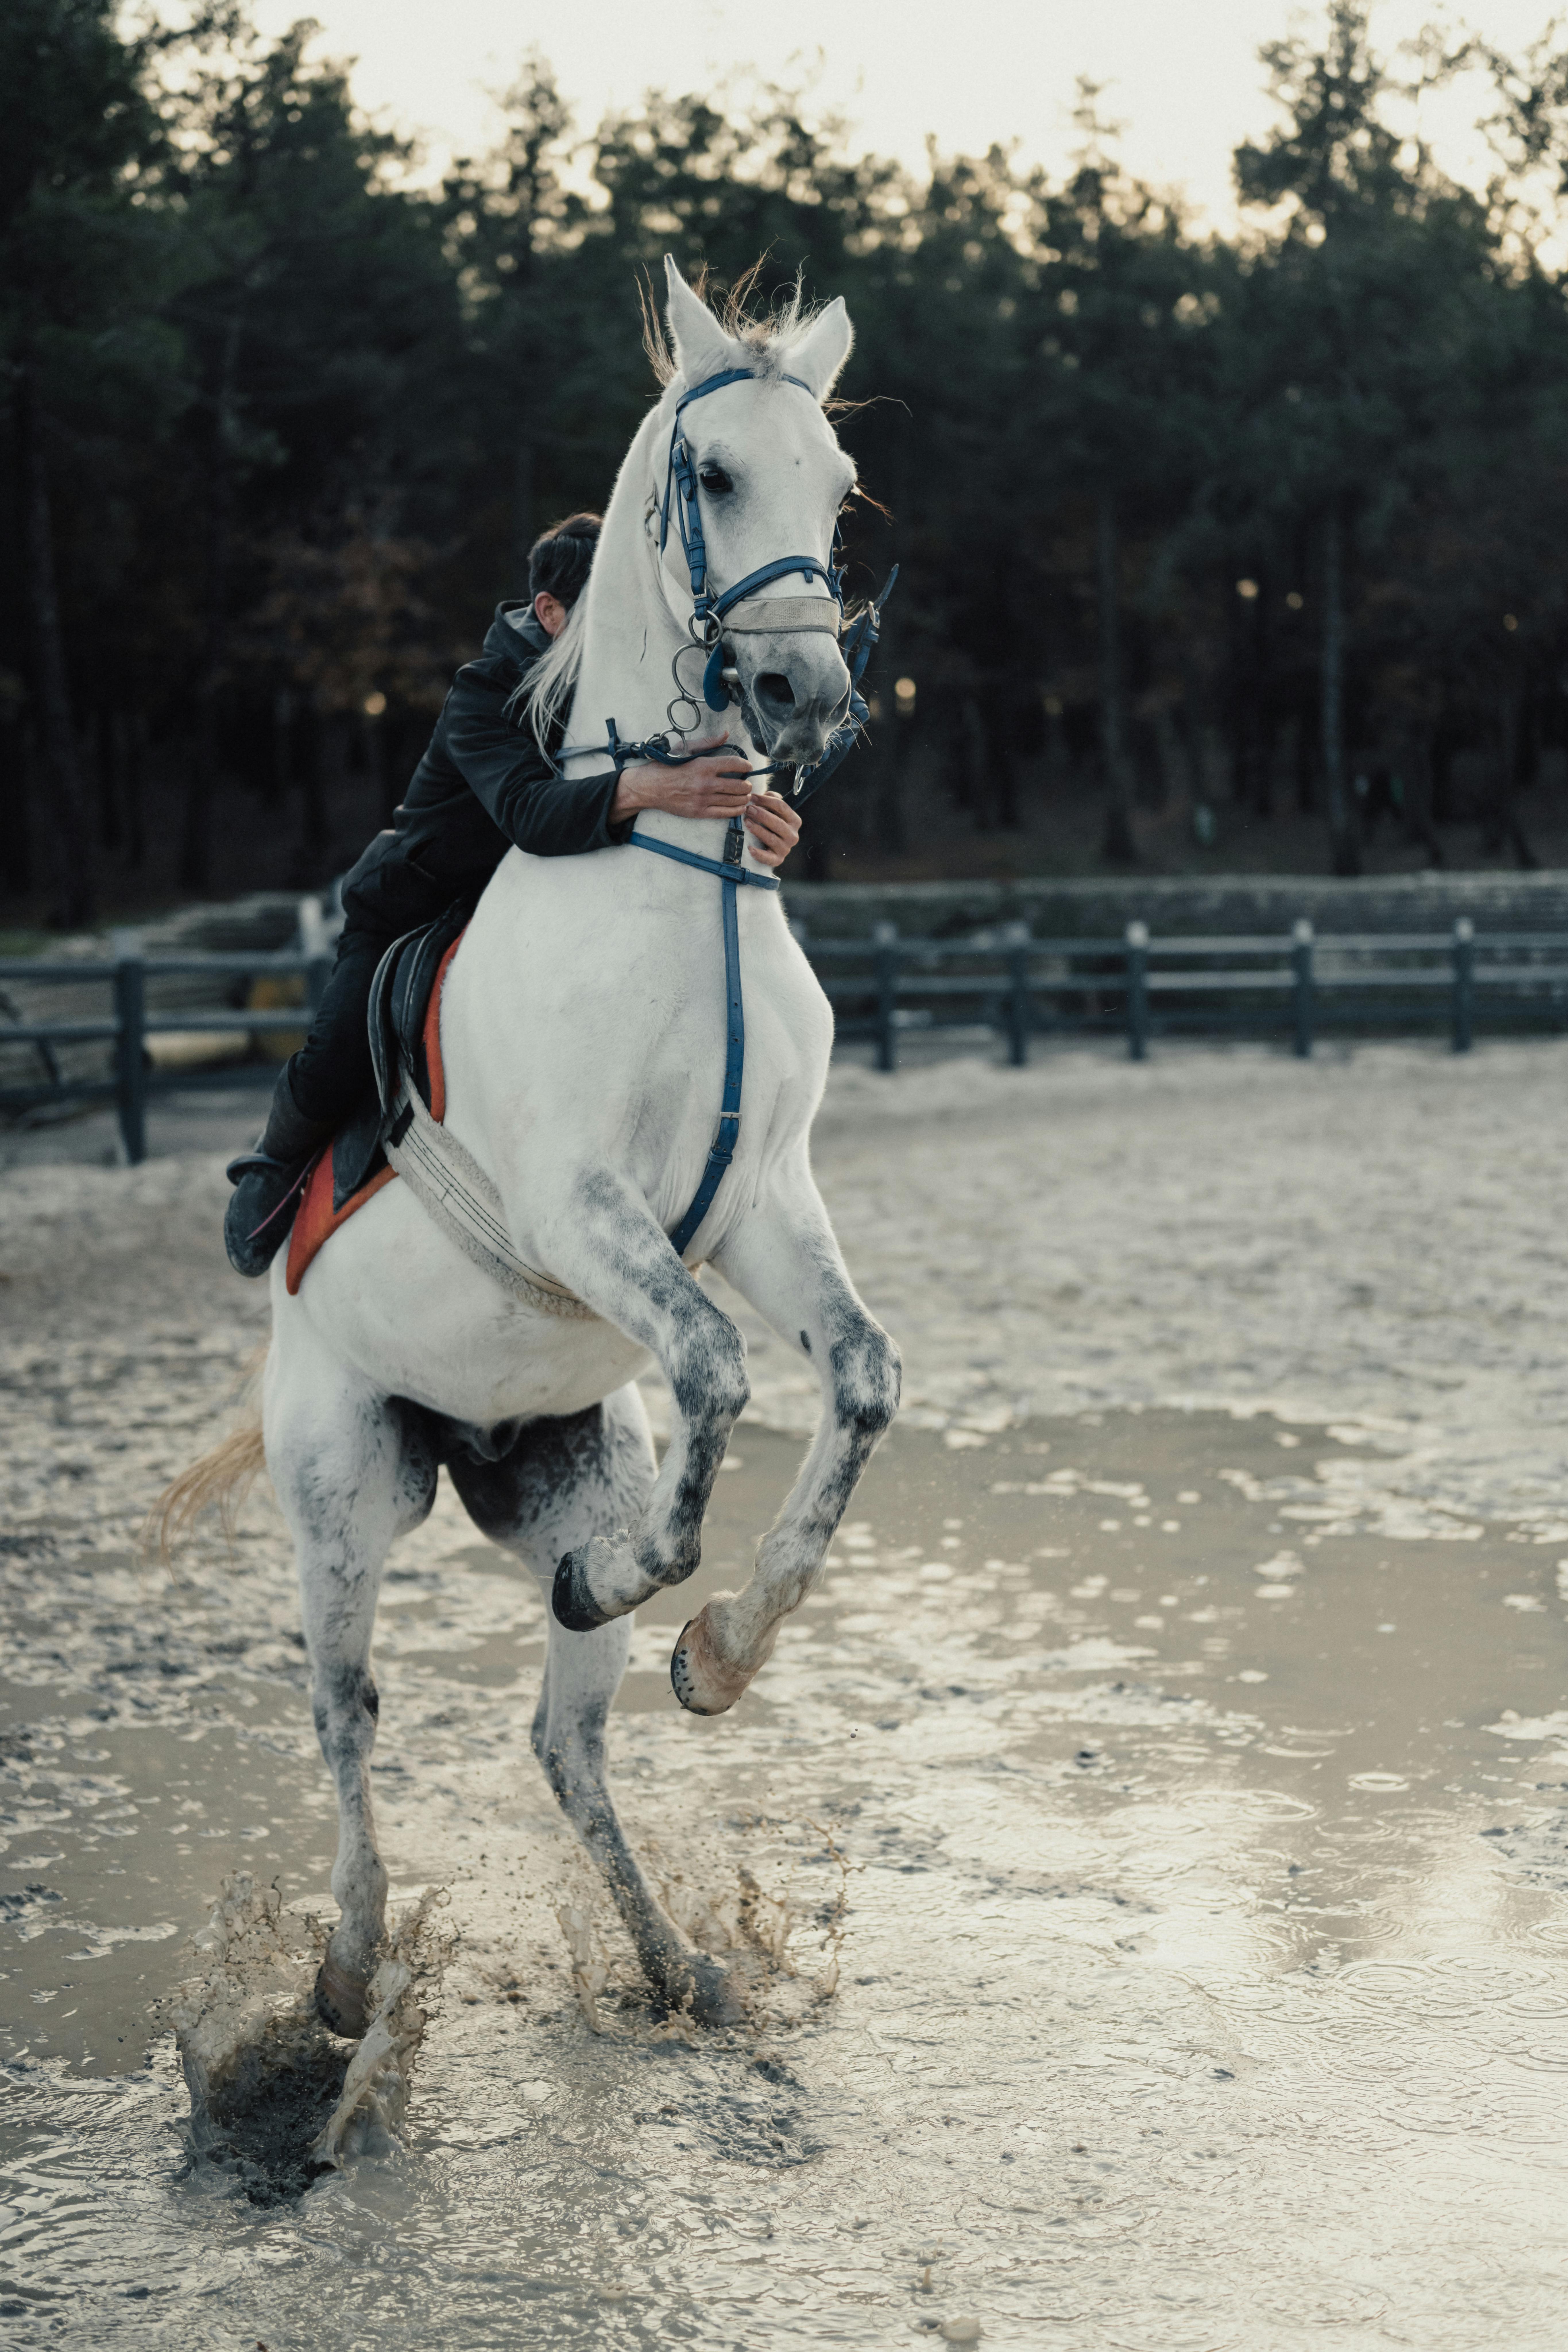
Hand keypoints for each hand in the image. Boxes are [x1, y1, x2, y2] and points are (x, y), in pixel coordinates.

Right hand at [612, 736, 752, 824]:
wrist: (649, 787)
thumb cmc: (667, 767)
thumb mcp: (685, 749)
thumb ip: (708, 743)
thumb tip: (726, 735)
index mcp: (704, 765)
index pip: (735, 764)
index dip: (746, 766)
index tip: (748, 767)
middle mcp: (706, 783)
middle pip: (739, 785)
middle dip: (747, 784)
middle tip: (747, 783)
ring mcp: (703, 799)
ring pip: (735, 800)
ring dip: (744, 798)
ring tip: (746, 795)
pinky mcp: (699, 812)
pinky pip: (725, 813)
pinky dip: (736, 811)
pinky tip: (740, 807)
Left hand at [740, 789, 801, 867]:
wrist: (772, 847)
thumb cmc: (772, 824)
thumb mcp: (775, 811)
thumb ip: (772, 800)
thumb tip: (762, 794)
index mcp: (794, 821)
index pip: (781, 807)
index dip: (766, 800)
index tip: (752, 797)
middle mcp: (792, 835)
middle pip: (777, 823)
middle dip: (761, 815)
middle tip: (748, 809)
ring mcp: (786, 848)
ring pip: (771, 838)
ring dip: (758, 830)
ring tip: (746, 822)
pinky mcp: (778, 860)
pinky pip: (768, 858)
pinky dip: (759, 854)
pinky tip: (749, 848)